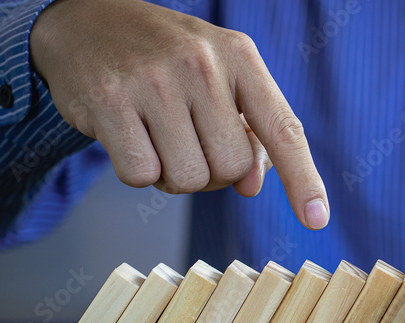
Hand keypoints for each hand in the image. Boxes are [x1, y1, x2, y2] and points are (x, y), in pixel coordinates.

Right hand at [29, 0, 328, 228]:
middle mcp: (201, 64)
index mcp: (240, 57)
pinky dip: (137, 171)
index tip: (317, 219)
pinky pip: (141, 176)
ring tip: (156, 135)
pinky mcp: (110, 101)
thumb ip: (248, 132)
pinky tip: (127, 135)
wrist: (86, 21)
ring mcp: (154, 80)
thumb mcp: (219, 80)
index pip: (283, 129)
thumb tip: (251, 186)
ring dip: (173, 175)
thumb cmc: (166, 60)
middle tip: (188, 141)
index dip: (303, 179)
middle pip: (231, 168)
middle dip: (212, 171)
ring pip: (188, 180)